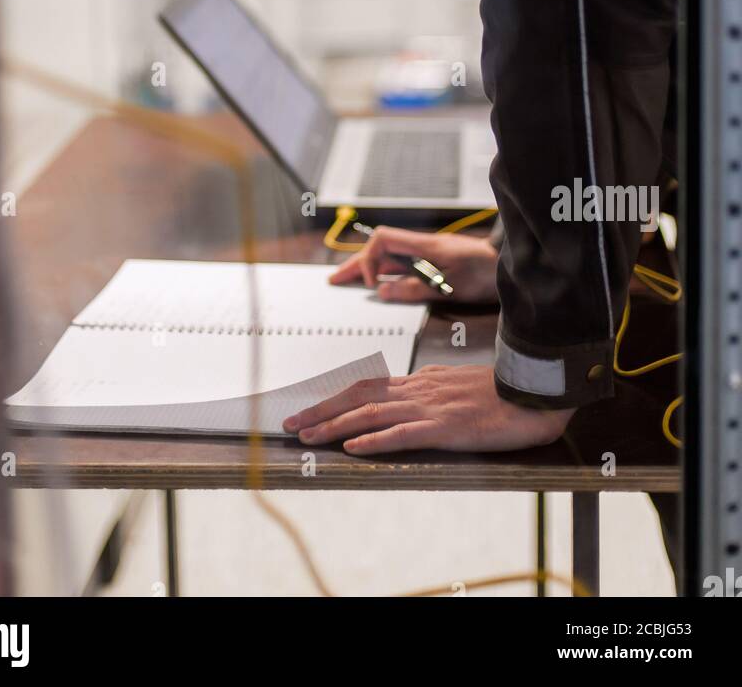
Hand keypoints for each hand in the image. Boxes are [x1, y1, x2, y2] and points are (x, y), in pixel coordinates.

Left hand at [283, 365, 573, 453]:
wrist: (536, 392)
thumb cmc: (504, 392)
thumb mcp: (460, 385)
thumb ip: (434, 389)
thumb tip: (413, 389)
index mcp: (423, 380)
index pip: (368, 385)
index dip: (335, 396)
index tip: (310, 407)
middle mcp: (420, 389)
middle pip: (359, 395)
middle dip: (321, 410)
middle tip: (291, 424)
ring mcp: (431, 406)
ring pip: (372, 413)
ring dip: (335, 425)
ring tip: (308, 436)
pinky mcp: (447, 427)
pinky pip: (403, 433)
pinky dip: (374, 440)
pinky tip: (354, 447)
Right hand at [330, 225, 497, 303]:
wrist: (512, 265)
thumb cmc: (485, 273)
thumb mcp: (449, 286)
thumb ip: (413, 288)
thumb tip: (380, 291)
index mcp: (423, 245)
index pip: (382, 240)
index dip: (369, 258)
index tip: (371, 282)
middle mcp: (422, 247)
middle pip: (381, 250)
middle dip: (357, 264)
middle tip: (335, 280)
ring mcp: (429, 255)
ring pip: (391, 259)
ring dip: (370, 270)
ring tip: (349, 283)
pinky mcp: (437, 264)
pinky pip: (405, 268)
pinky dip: (388, 275)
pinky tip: (380, 285)